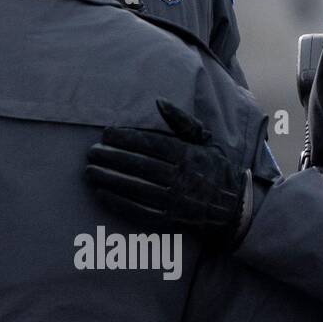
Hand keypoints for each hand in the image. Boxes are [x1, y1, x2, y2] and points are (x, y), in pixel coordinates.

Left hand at [84, 99, 248, 246]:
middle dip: (111, 157)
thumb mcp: (203, 140)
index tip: (106, 134)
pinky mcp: (169, 220)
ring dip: (109, 179)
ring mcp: (175, 201)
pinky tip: (101, 193)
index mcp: (188, 155)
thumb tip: (159, 101)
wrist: (232, 206)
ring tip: (90, 171)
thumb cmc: (212, 167)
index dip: (126, 138)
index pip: (150, 144)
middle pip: (139, 165)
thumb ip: (180, 121)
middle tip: (91, 152)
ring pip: (135, 188)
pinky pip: (139, 211)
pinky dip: (118, 202)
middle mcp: (181, 178)